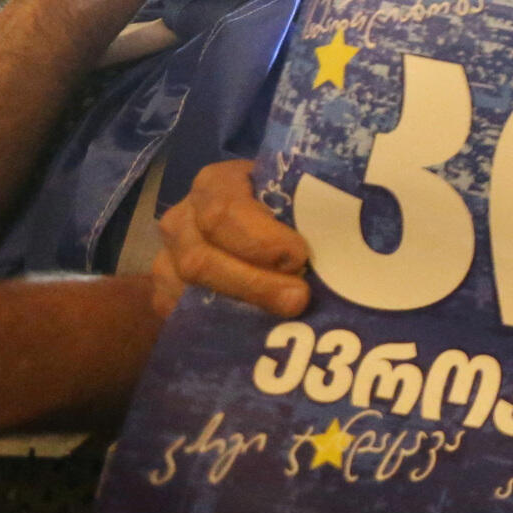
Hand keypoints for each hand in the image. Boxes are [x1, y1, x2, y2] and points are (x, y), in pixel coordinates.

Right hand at [151, 159, 309, 319]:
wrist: (248, 223)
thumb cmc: (283, 207)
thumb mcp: (294, 195)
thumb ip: (311, 208)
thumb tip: (349, 236)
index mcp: (216, 184)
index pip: (225, 212)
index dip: (261, 240)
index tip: (299, 257)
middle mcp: (182, 218)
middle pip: (202, 259)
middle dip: (254, 283)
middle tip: (298, 299)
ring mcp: (165, 256)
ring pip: (187, 289)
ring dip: (237, 306)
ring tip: (282, 315)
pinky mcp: (162, 291)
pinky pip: (177, 314)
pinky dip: (214, 323)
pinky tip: (252, 329)